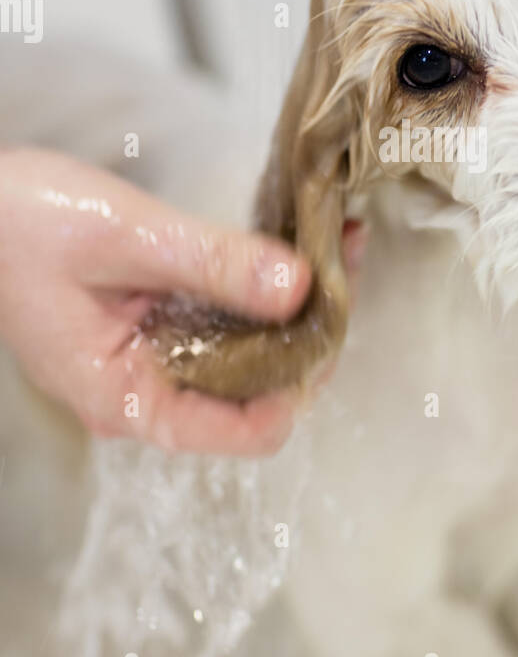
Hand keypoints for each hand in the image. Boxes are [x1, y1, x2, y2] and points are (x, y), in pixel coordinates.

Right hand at [0, 148, 364, 454]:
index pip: (246, 431)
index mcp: (129, 400)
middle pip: (257, 389)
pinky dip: (260, 284)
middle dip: (307, 329)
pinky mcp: (154, 322)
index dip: (301, 382)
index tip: (332, 320)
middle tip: (347, 259)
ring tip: (337, 239)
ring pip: (247, 348)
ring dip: (293, 301)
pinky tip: (296, 241)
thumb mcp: (125, 238)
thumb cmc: (20, 225)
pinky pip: (223, 316)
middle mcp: (146, 391)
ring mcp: (151, 357)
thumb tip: (300, 287)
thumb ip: (212, 262)